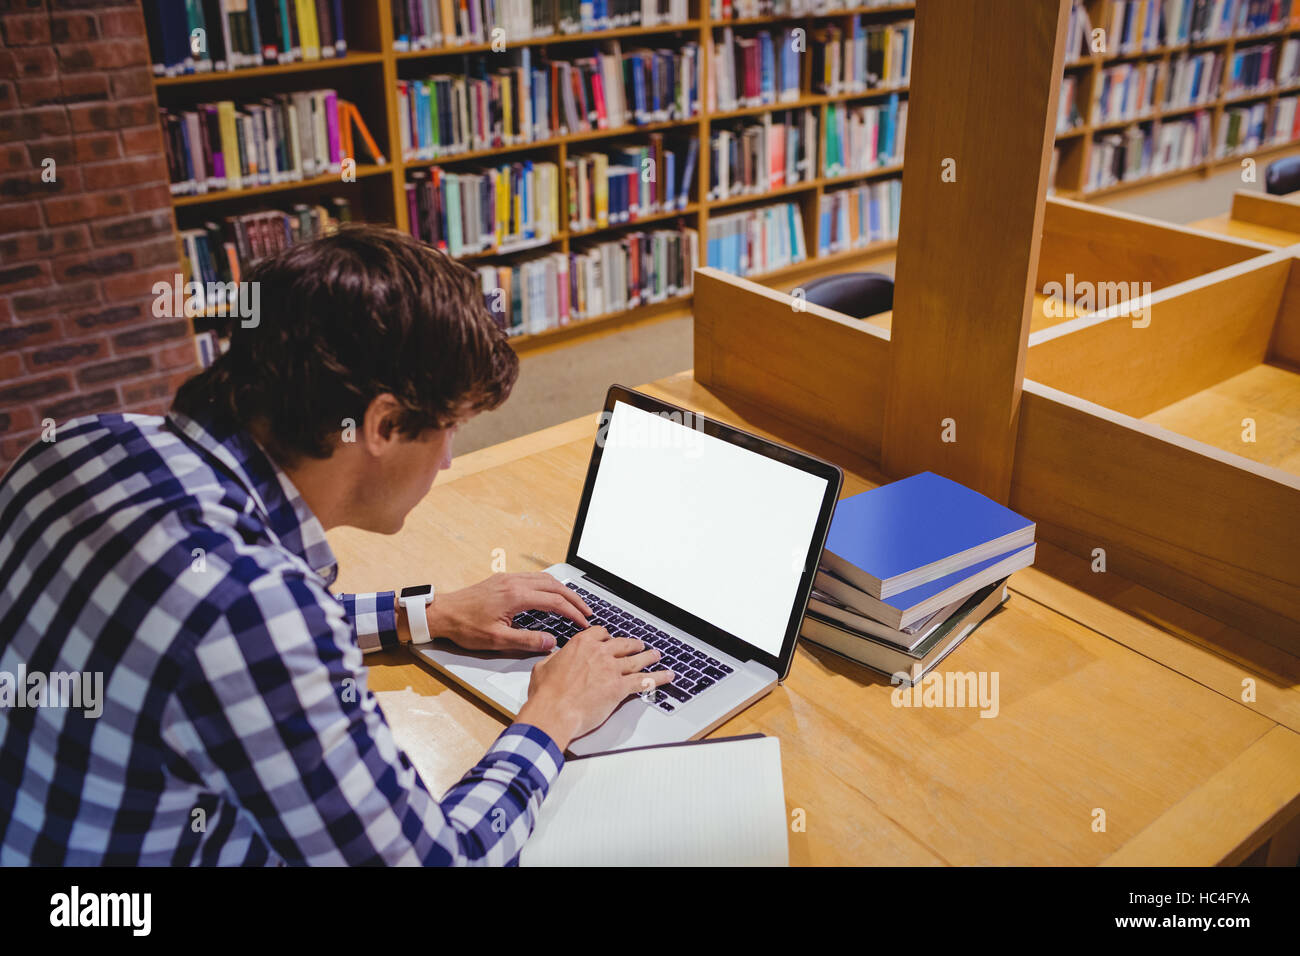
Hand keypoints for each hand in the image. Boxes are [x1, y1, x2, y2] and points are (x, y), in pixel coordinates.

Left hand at [425, 572, 591, 652]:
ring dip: (562, 590)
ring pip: (545, 578)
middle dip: (574, 598)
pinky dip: (548, 585)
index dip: (572, 612)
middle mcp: (515, 582)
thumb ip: (527, 641)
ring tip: (573, 603)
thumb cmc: (466, 627)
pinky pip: (533, 577)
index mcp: (516, 596)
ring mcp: (508, 578)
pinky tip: (551, 594)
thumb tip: (551, 642)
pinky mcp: (503, 579)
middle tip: (587, 612)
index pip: (554, 601)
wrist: (442, 613)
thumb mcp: (497, 640)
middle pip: (554, 585)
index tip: (583, 623)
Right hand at [516, 627, 675, 749]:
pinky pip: (643, 681)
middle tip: (639, 646)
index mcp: (581, 645)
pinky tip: (664, 677)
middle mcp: (599, 653)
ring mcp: (611, 670)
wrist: (554, 711)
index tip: (610, 639)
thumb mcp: (543, 666)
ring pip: (636, 660)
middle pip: (623, 644)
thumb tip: (556, 656)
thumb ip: (555, 658)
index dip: (608, 637)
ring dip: (649, 657)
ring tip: (656, 656)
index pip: (601, 633)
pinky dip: (657, 679)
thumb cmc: (546, 694)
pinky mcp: (619, 688)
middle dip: (633, 645)